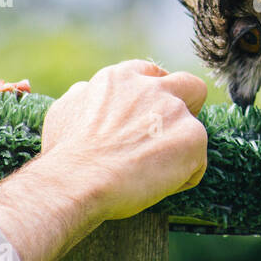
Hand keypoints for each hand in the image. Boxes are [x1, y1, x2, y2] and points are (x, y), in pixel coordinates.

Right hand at [39, 60, 208, 223]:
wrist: (78, 179)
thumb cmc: (66, 155)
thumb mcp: (64, 111)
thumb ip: (84, 96)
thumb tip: (86, 91)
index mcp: (121, 78)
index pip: (151, 74)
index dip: (155, 94)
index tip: (152, 113)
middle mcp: (153, 88)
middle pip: (190, 86)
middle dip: (190, 105)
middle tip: (174, 134)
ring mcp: (176, 111)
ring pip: (192, 131)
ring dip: (177, 152)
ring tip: (149, 175)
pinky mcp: (193, 138)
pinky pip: (196, 163)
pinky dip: (182, 178)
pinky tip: (155, 186)